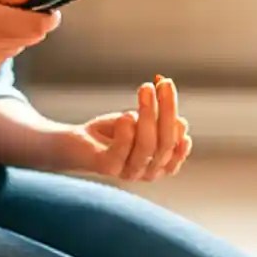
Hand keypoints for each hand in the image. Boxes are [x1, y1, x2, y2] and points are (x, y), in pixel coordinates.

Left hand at [54, 75, 191, 180]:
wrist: (73, 141)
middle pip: (165, 144)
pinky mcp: (108, 167)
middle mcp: (145, 173)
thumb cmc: (111, 132)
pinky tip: (125, 115)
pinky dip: (126, 131)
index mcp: (157, 165)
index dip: (180, 132)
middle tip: (164, 84)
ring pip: (147, 146)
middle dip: (167, 111)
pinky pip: (122, 150)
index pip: (175, 151)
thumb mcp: (140, 122)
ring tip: (145, 88)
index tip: (180, 111)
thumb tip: (182, 123)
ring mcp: (127, 172)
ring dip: (148, 113)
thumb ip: (159, 122)